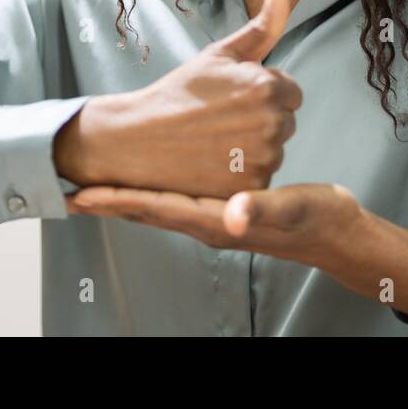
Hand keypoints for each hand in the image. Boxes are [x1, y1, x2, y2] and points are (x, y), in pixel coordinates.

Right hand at [54, 0, 302, 197]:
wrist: (137, 140)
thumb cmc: (179, 93)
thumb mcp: (219, 54)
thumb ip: (263, 24)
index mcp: (268, 86)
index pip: (291, 92)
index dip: (262, 94)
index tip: (231, 98)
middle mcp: (271, 124)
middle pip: (285, 122)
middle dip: (260, 120)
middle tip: (219, 120)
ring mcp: (262, 159)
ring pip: (275, 151)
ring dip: (253, 148)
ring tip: (214, 142)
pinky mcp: (250, 188)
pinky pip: (262, 178)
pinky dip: (242, 174)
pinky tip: (214, 164)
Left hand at [65, 182, 363, 267]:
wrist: (339, 233)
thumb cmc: (317, 220)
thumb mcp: (292, 207)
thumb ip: (263, 210)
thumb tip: (234, 213)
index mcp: (216, 220)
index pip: (154, 208)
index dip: (115, 200)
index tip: (78, 193)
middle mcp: (209, 222)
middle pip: (146, 209)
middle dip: (108, 199)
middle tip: (67, 186)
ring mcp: (216, 217)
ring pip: (159, 204)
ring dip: (126, 194)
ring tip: (96, 181)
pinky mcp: (226, 207)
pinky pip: (178, 198)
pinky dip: (155, 188)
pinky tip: (151, 175)